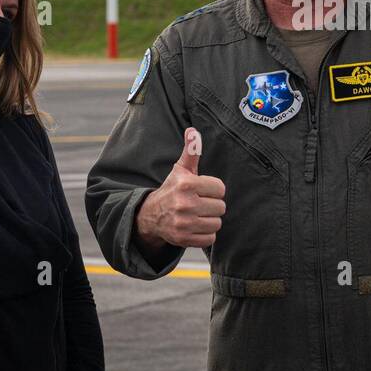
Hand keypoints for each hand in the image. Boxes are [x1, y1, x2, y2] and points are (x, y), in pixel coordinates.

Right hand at [136, 128, 225, 249]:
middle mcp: (184, 203)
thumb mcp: (181, 170)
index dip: (213, 189)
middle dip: (212, 205)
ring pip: (216, 223)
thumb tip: (193, 130)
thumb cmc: (172, 189)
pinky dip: (205, 234)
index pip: (220, 188)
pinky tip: (194, 226)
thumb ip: (191, 151)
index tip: (202, 190)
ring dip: (209, 220)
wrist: (151, 215)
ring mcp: (183, 223)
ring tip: (197, 215)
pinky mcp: (183, 239)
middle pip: (220, 207)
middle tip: (199, 203)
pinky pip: (210, 238)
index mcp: (186, 184)